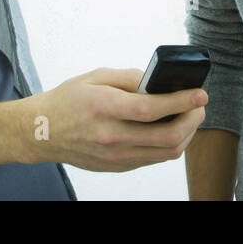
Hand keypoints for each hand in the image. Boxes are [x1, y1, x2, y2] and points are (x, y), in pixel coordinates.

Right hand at [23, 68, 207, 171]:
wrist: (41, 132)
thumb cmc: (67, 101)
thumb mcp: (96, 77)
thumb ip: (130, 78)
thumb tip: (159, 82)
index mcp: (105, 108)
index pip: (152, 108)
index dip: (182, 101)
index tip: (200, 94)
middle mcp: (112, 136)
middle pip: (167, 136)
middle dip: (193, 120)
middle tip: (200, 106)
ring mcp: (115, 156)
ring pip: (166, 152)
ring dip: (186, 134)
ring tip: (190, 117)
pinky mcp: (118, 166)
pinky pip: (153, 159)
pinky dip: (170, 145)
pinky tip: (172, 129)